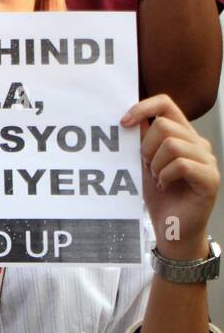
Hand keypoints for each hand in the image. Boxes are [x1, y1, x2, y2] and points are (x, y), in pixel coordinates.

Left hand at [124, 94, 219, 259]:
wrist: (172, 229)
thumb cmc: (160, 195)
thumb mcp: (144, 161)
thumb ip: (142, 138)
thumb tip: (131, 115)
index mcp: (183, 135)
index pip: (166, 104)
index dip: (143, 107)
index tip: (123, 123)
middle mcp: (199, 144)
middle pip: (164, 124)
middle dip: (146, 147)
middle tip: (147, 167)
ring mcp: (208, 160)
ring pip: (172, 144)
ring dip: (155, 164)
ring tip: (158, 178)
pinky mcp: (210, 178)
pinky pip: (180, 164)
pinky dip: (165, 175)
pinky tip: (165, 186)